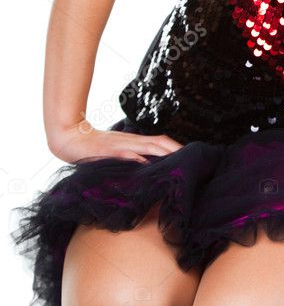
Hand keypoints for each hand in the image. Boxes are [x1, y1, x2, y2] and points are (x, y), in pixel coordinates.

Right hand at [49, 121, 183, 163]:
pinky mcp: (105, 151)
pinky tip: (144, 164)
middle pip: (158, 142)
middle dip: (175, 150)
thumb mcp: (117, 151)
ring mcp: (118, 145)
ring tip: (177, 160)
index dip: (175, 147)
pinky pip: (123, 154)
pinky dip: (134, 158)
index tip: (191, 155)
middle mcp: (130, 141)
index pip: (160, 142)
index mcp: (133, 141)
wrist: (69, 139)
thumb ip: (133, 156)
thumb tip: (150, 166)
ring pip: (144, 146)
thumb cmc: (95, 148)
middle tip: (192, 159)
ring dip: (161, 153)